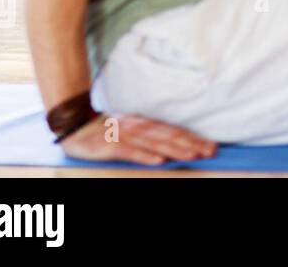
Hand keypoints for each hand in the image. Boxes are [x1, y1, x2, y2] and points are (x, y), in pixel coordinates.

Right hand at [59, 113, 217, 165]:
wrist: (76, 126)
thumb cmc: (107, 131)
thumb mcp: (133, 130)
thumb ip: (152, 135)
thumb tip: (176, 143)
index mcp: (146, 124)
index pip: (175, 131)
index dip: (194, 138)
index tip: (211, 145)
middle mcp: (139, 128)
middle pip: (170, 137)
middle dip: (192, 144)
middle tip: (210, 151)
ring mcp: (125, 136)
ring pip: (155, 144)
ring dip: (175, 150)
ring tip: (192, 155)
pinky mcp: (111, 145)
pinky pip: (130, 152)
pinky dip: (145, 156)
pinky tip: (159, 162)